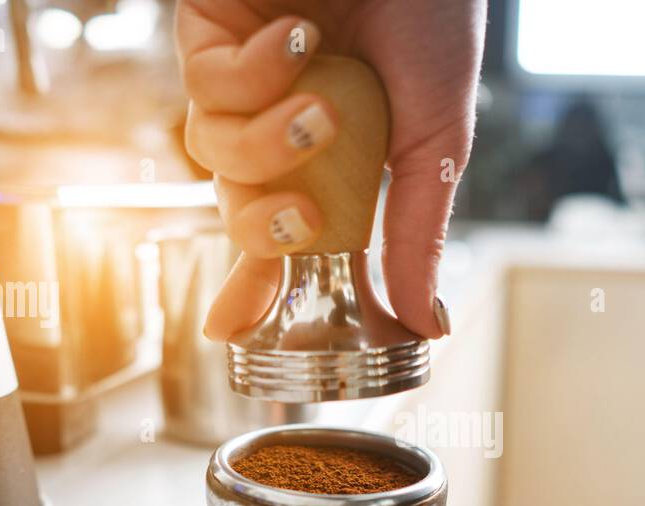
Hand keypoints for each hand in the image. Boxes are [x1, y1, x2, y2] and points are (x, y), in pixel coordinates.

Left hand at [175, 0, 485, 339]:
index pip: (286, 237)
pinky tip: (301, 38)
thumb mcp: (438, 140)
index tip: (236, 335)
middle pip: (236, 209)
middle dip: (263, 231)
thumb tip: (428, 325)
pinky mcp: (207, 30)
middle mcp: (276, 124)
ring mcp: (239, 79)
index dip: (258, 286)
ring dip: (269, 146)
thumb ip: (419, 232)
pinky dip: (257, 73)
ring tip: (321, 110)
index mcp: (330, 158)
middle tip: (304, 222)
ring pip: (213, 156)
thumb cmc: (433, 14)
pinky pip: (207, 85)